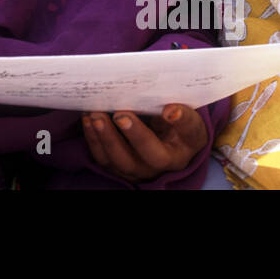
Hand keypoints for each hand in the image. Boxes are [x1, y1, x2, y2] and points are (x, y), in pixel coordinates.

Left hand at [82, 104, 208, 180]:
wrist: (175, 139)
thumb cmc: (183, 128)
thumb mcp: (191, 123)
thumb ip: (183, 117)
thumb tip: (170, 112)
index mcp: (173, 158)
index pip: (157, 152)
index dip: (141, 135)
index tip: (138, 113)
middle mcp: (152, 168)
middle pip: (133, 160)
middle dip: (117, 137)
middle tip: (110, 115)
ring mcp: (133, 168)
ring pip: (114, 160)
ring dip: (102, 138)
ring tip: (94, 116)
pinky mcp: (118, 164)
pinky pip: (102, 157)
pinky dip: (92, 139)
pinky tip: (87, 120)